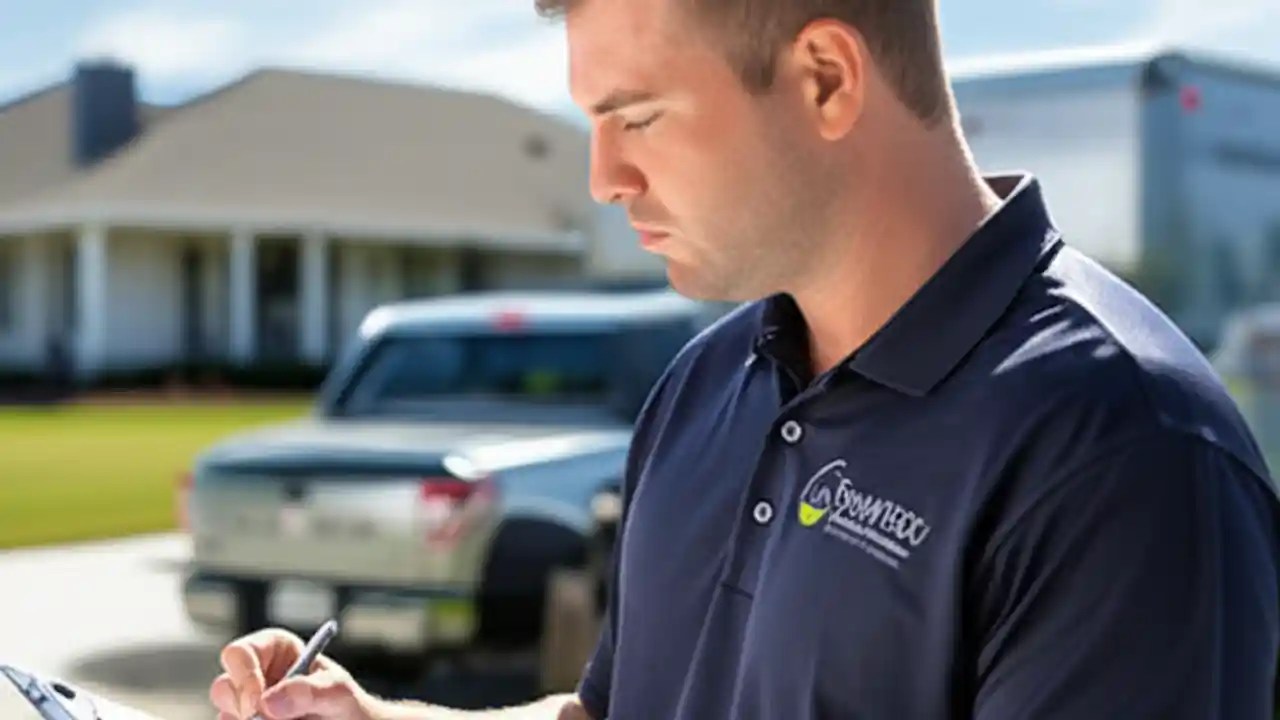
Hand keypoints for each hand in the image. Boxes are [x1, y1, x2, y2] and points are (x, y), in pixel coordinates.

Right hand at [210, 627, 377, 719]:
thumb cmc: (344, 702)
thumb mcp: (338, 691)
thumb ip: (311, 691)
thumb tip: (269, 702)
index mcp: (272, 650)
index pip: (239, 653)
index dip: (243, 676)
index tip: (257, 704)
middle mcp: (253, 676)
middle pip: (223, 688)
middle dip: (241, 708)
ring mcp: (246, 706)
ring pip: (227, 716)